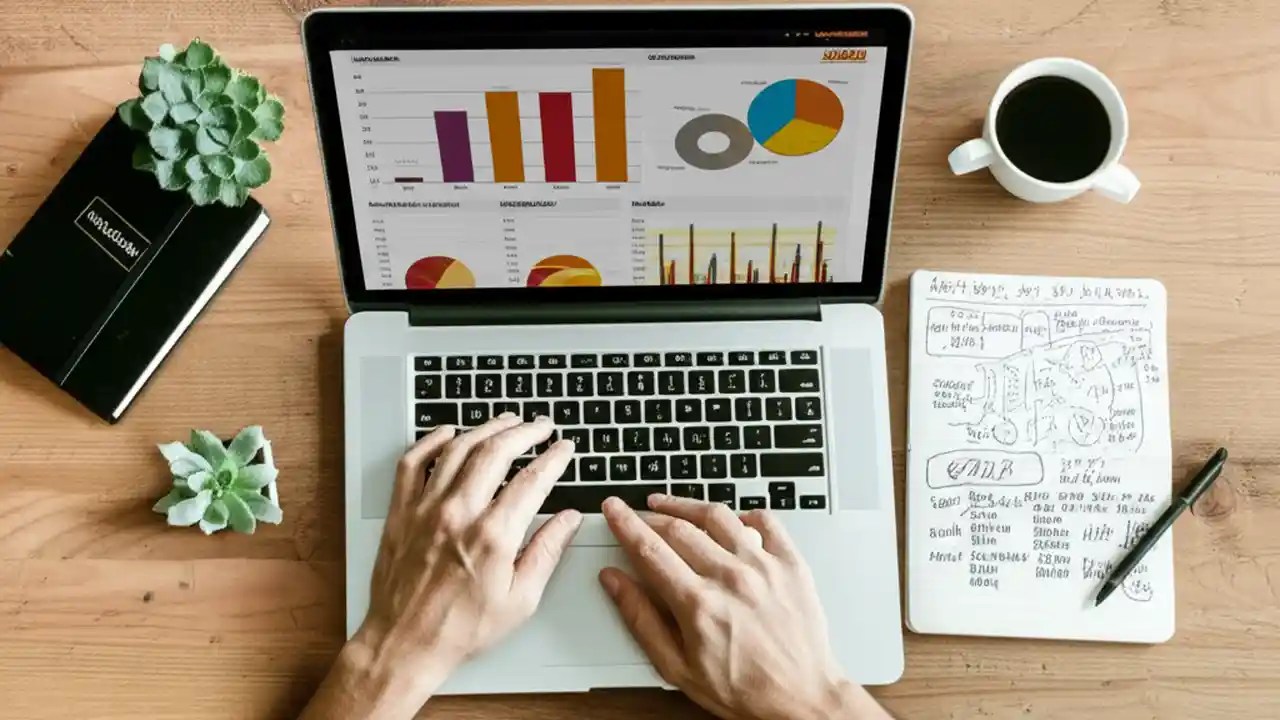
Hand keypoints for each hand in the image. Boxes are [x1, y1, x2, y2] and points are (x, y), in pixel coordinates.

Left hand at [301, 414, 581, 719]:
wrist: (405, 643)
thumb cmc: (460, 629)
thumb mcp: (520, 600)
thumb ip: (546, 552)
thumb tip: (568, 521)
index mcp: (493, 536)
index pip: (532, 480)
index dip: (553, 458)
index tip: (564, 448)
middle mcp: (458, 514)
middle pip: (495, 452)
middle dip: (524, 432)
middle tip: (541, 425)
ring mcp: (426, 509)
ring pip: (457, 449)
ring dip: (485, 429)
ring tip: (505, 421)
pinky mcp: (401, 513)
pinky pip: (413, 464)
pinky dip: (430, 441)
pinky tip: (447, 433)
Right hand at [600, 495, 890, 719]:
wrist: (802, 698)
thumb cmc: (744, 690)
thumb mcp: (677, 667)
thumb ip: (641, 620)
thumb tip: (614, 582)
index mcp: (698, 604)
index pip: (649, 549)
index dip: (625, 524)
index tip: (613, 509)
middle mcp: (730, 577)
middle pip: (679, 528)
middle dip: (650, 516)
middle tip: (636, 513)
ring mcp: (763, 566)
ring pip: (717, 516)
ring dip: (687, 506)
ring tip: (670, 505)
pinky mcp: (790, 564)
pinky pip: (765, 521)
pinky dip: (744, 513)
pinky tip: (731, 519)